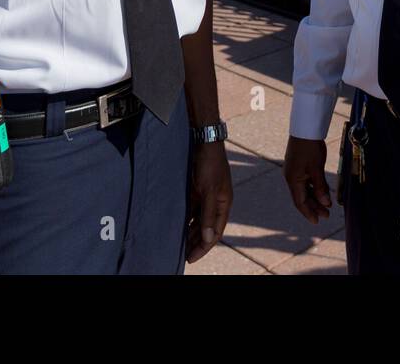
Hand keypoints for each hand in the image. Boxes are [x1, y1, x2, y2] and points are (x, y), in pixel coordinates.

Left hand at [186, 140, 231, 262]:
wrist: (203, 140)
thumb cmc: (209, 163)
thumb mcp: (208, 190)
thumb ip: (208, 214)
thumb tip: (209, 239)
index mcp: (223, 204)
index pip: (215, 233)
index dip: (204, 247)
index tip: (190, 258)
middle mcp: (216, 203)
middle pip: (206, 229)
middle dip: (196, 243)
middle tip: (182, 257)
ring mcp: (205, 196)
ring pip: (197, 221)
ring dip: (190, 233)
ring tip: (178, 246)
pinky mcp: (196, 190)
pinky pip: (191, 210)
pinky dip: (185, 220)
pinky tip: (176, 228)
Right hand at [283, 136, 331, 223]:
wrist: (304, 129)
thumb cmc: (309, 147)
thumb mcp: (316, 168)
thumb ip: (320, 187)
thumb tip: (325, 204)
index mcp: (293, 180)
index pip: (300, 202)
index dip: (309, 213)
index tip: (317, 222)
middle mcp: (291, 177)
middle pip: (302, 197)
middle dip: (314, 207)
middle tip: (327, 215)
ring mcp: (294, 172)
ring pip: (304, 190)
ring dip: (315, 198)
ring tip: (327, 206)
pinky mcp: (298, 166)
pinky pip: (305, 182)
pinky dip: (314, 188)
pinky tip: (322, 192)